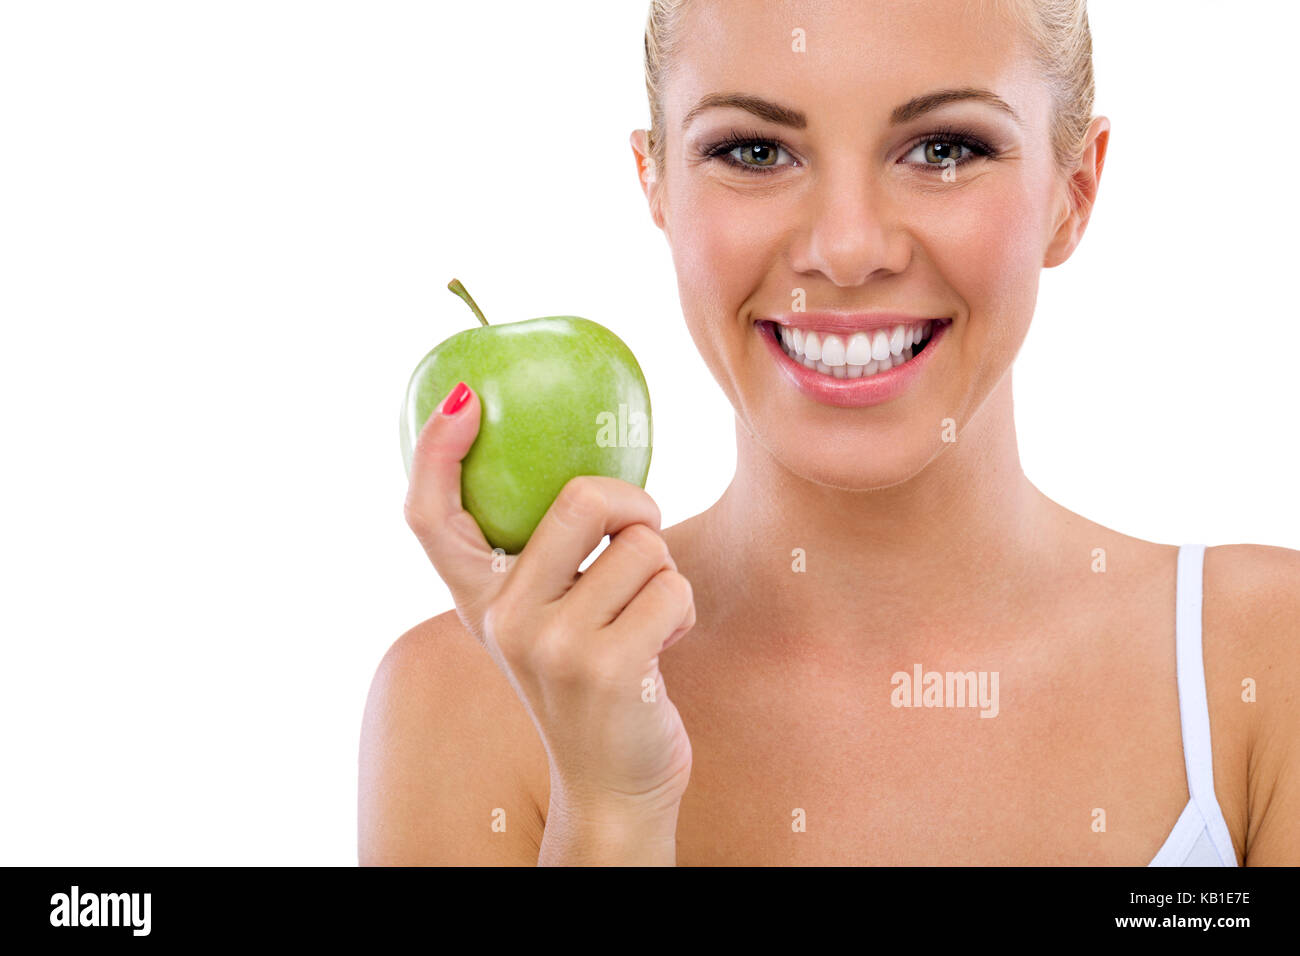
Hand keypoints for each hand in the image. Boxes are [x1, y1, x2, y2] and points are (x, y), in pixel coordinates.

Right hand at [403, 383, 695, 855]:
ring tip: (643, 620)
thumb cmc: (592, 681)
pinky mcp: (607, 668)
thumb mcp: (548, 622)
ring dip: (664, 575)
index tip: (466, 400)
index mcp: (479, 600)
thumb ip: (547, 560)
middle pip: (580, 499)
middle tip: (638, 537)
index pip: (429, 515)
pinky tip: (660, 648)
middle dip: (633, 505)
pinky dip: (681, 609)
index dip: (436, 450)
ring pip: (643, 546)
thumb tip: (590, 476)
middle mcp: (502, 618)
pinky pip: (671, 589)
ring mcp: (551, 644)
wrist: (613, 786)